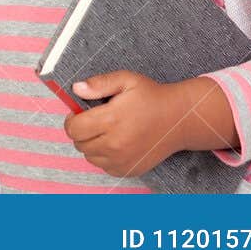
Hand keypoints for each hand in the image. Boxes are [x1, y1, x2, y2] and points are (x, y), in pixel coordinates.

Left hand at [61, 70, 195, 177]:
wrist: (178, 119)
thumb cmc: (151, 97)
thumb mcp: (126, 80)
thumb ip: (99, 83)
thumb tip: (76, 89)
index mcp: (111, 120)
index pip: (73, 129)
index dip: (72, 119)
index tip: (79, 113)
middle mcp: (115, 144)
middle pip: (79, 144)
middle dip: (81, 131)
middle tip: (93, 120)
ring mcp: (122, 160)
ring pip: (90, 157)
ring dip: (91, 144)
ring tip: (105, 131)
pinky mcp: (129, 170)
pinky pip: (104, 166)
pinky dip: (104, 157)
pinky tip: (115, 143)